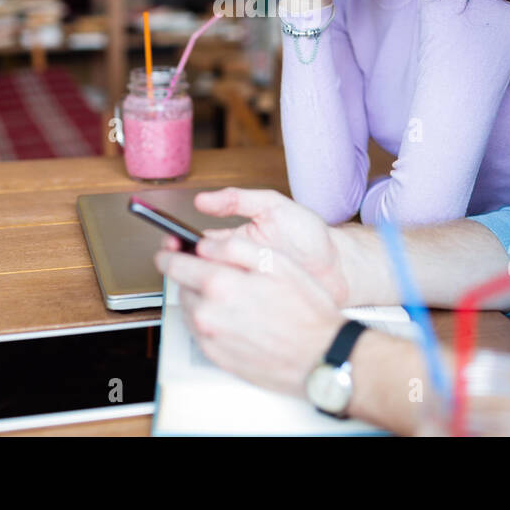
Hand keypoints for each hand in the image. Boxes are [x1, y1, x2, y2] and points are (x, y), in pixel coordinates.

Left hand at [155, 239, 346, 397]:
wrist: (321, 356)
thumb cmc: (306, 311)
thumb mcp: (276, 262)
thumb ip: (234, 247)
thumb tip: (204, 244)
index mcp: (219, 285)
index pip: (174, 265)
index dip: (169, 254)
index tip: (169, 250)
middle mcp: (208, 314)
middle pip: (181, 286)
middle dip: (192, 275)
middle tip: (216, 272)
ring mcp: (210, 339)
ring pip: (191, 309)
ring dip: (202, 298)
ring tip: (235, 297)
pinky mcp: (216, 358)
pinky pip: (201, 331)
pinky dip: (211, 320)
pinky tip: (237, 317)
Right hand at [189, 186, 350, 305]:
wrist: (339, 268)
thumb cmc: (309, 236)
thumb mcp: (275, 207)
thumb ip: (239, 199)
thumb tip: (203, 200)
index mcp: (234, 241)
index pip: (196, 244)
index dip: (179, 244)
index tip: (170, 241)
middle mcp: (235, 267)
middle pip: (197, 270)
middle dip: (183, 267)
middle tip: (179, 263)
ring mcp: (243, 290)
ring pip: (209, 292)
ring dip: (200, 287)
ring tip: (200, 278)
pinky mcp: (254, 309)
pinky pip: (230, 310)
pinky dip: (221, 307)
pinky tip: (222, 299)